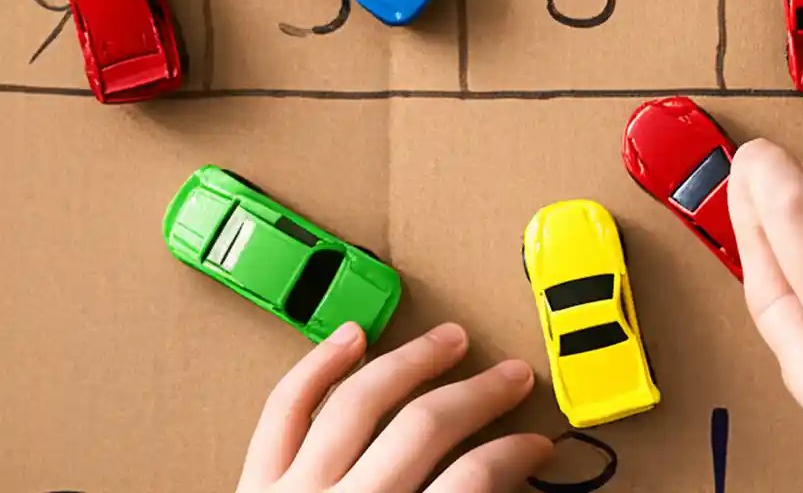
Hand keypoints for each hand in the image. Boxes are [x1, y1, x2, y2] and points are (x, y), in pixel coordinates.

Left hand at [237, 322, 551, 492]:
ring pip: (361, 402)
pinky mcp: (253, 486)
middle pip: (424, 429)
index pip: (470, 484)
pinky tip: (352, 336)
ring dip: (412, 362)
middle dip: (479, 395)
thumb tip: (496, 492)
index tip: (537, 445)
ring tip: (450, 339)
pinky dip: (318, 367)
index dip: (513, 456)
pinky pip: (285, 410)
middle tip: (513, 376)